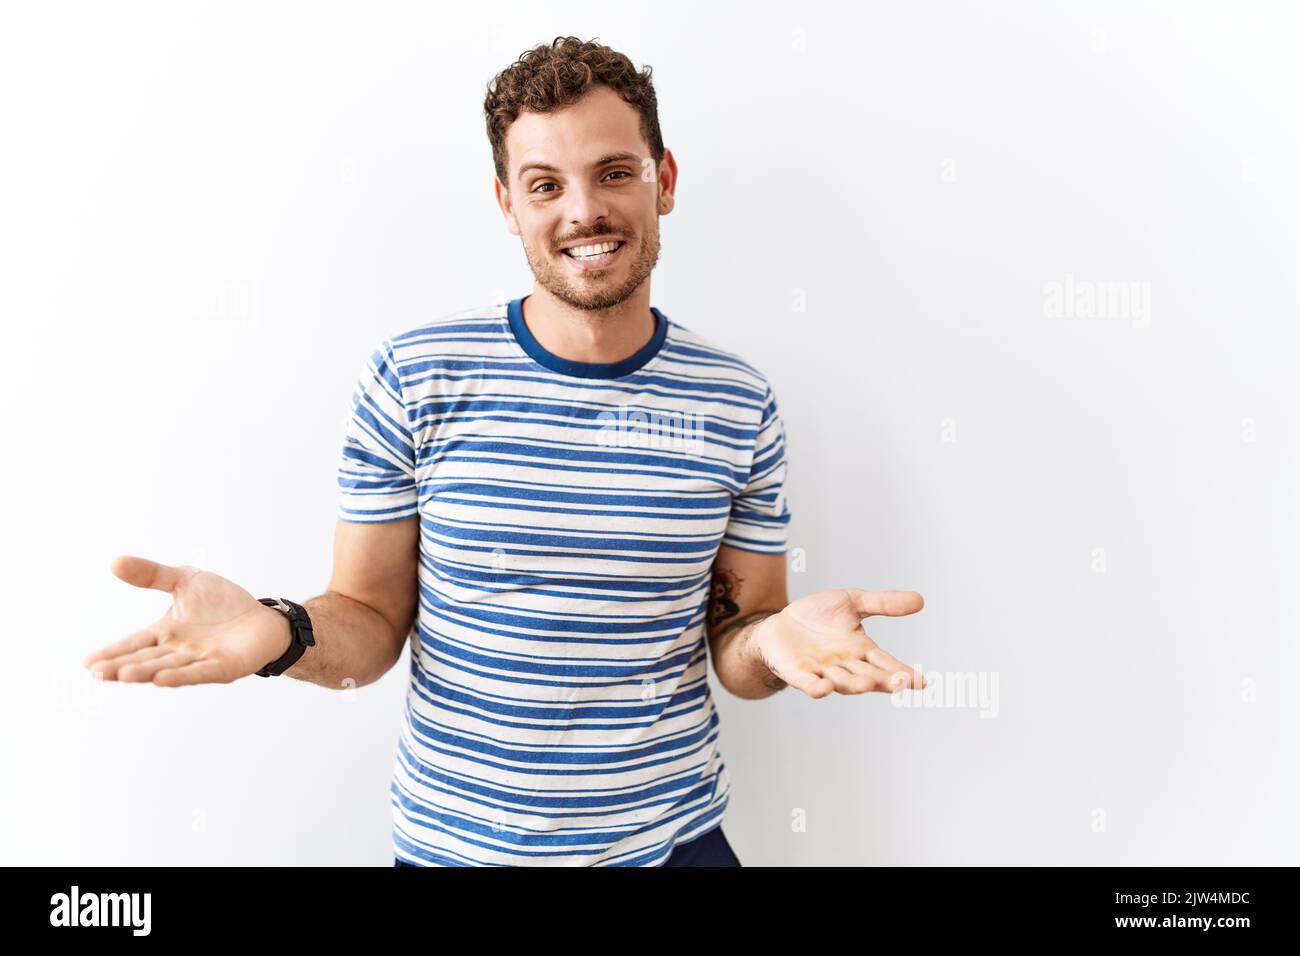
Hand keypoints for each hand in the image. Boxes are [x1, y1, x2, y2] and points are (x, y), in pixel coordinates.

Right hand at [84, 556, 292, 685]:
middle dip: (123, 666)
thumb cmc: (222, 603)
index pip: (134, 643)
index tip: (88, 664)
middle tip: (98, 673)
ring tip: (123, 675)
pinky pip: (201, 672)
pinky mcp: (224, 667)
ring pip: (169, 667)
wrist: (262, 618)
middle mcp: (179, 651)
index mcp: (166, 633)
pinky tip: (162, 679)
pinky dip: (182, 676)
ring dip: (147, 672)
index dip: (113, 653)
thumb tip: (115, 562)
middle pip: (147, 660)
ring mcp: (201, 660)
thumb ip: (153, 575)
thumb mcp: (186, 581)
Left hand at [745, 588, 925, 698]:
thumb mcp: (853, 602)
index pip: (887, 663)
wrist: (781, 623)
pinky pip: (809, 684)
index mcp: (861, 650)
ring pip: (842, 681)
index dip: (903, 673)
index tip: (922, 682)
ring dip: (854, 684)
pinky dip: (817, 688)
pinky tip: (825, 690)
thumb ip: (883, 603)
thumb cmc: (819, 616)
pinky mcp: (798, 673)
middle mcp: (845, 665)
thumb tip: (920, 600)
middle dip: (883, 681)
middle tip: (900, 683)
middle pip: (868, 675)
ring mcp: (822, 671)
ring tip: (867, 683)